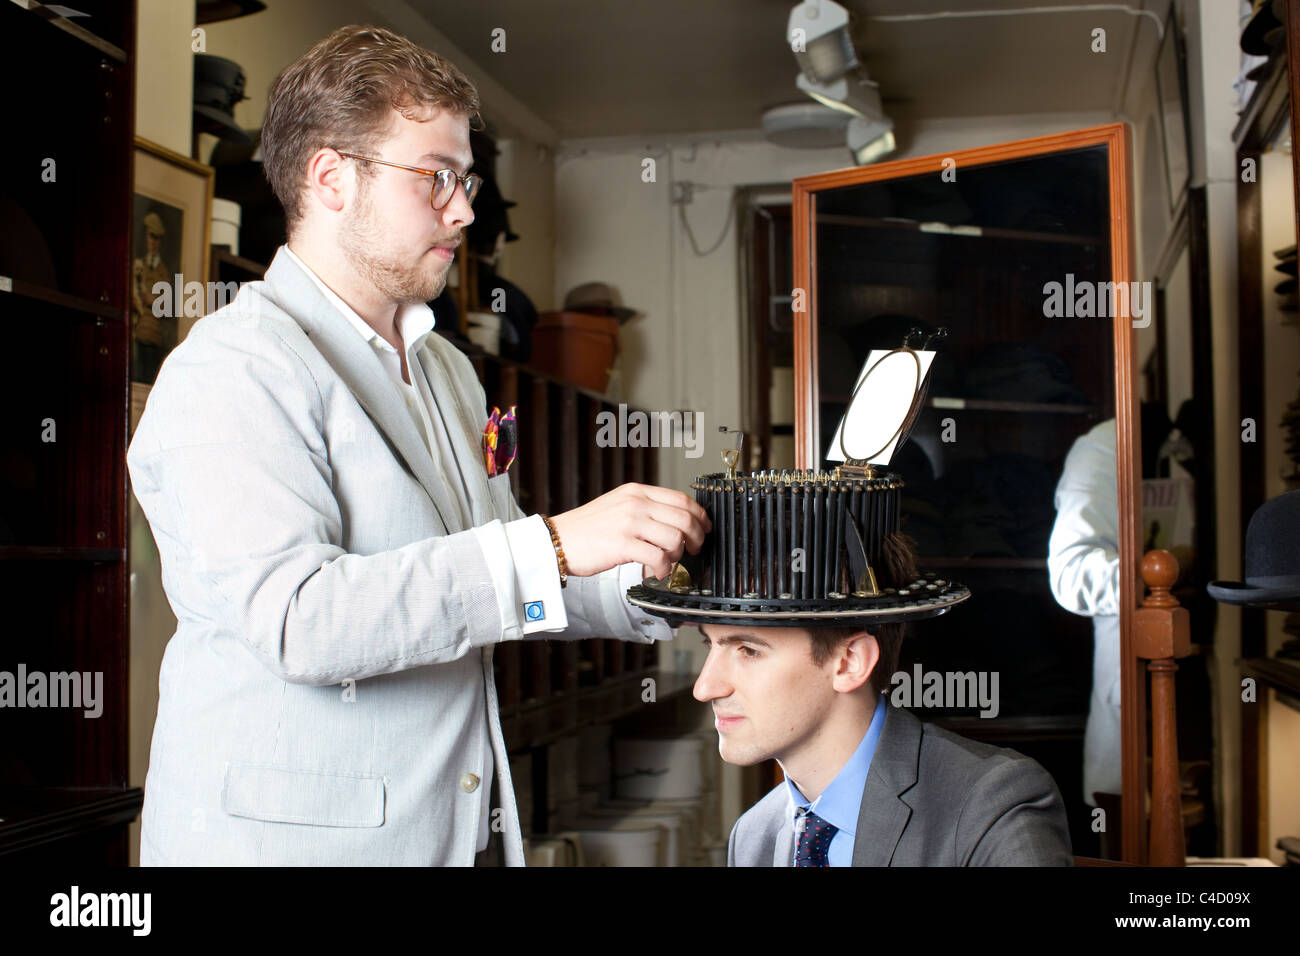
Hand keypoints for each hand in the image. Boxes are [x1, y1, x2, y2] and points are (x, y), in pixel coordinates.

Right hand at [549, 483, 711, 580]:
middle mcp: (636, 503)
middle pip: (684, 518)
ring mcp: (629, 523)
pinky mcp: (622, 544)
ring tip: (668, 562)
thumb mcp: (618, 506)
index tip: (705, 528)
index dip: (700, 515)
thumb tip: (675, 522)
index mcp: (637, 492)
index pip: (682, 498)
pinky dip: (664, 568)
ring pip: (675, 538)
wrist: (558, 540)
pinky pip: (659, 557)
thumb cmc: (588, 529)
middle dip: (697, 538)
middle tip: (694, 550)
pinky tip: (656, 571)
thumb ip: (645, 508)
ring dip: (678, 555)